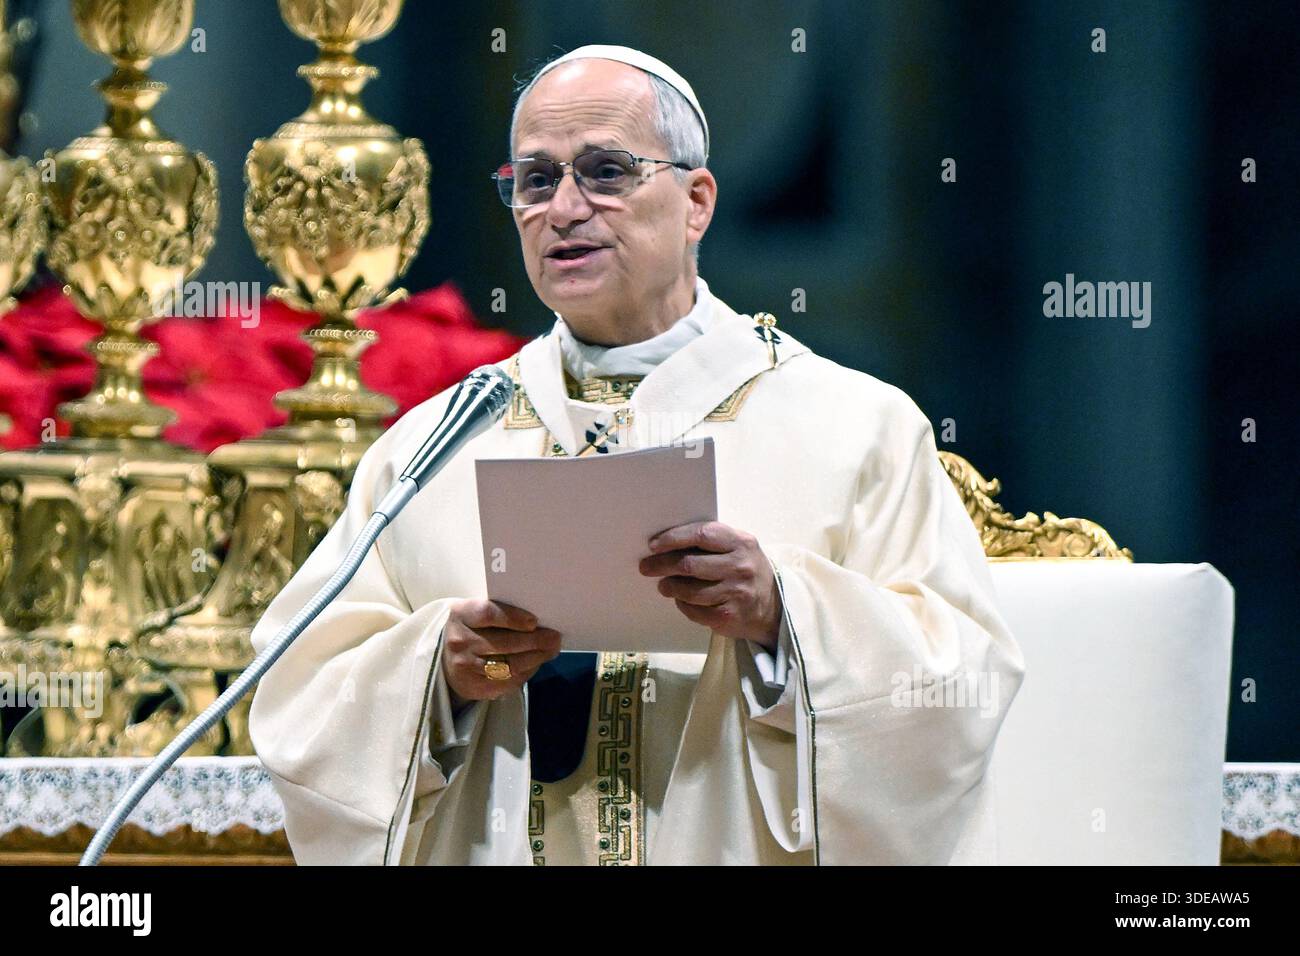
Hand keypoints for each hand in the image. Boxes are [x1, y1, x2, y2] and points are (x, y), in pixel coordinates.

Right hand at [442, 599, 560, 708]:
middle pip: (505, 643)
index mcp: (461, 615)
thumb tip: (539, 621)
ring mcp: (466, 667)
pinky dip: (527, 672)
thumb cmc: (470, 628)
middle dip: (536, 641)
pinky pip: (509, 682)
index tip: (534, 621)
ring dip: (536, 658)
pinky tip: (536, 663)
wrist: (444, 659)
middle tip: (555, 637)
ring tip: (551, 650)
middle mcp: (460, 642)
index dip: (513, 618)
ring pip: (510, 665)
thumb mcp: (475, 613)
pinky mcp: (475, 687)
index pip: (488, 614)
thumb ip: (501, 612)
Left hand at [638, 521, 782, 649]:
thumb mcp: (738, 548)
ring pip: (689, 590)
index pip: (701, 534)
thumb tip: (667, 542)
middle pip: (689, 564)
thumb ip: (711, 542)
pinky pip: (694, 610)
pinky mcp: (728, 616)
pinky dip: (682, 604)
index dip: (673, 538)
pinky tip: (681, 600)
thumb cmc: (745, 571)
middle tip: (646, 566)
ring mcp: (736, 592)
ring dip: (669, 587)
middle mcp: (740, 566)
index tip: (654, 545)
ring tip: (664, 585)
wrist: (773, 607)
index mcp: (741, 542)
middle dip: (661, 565)